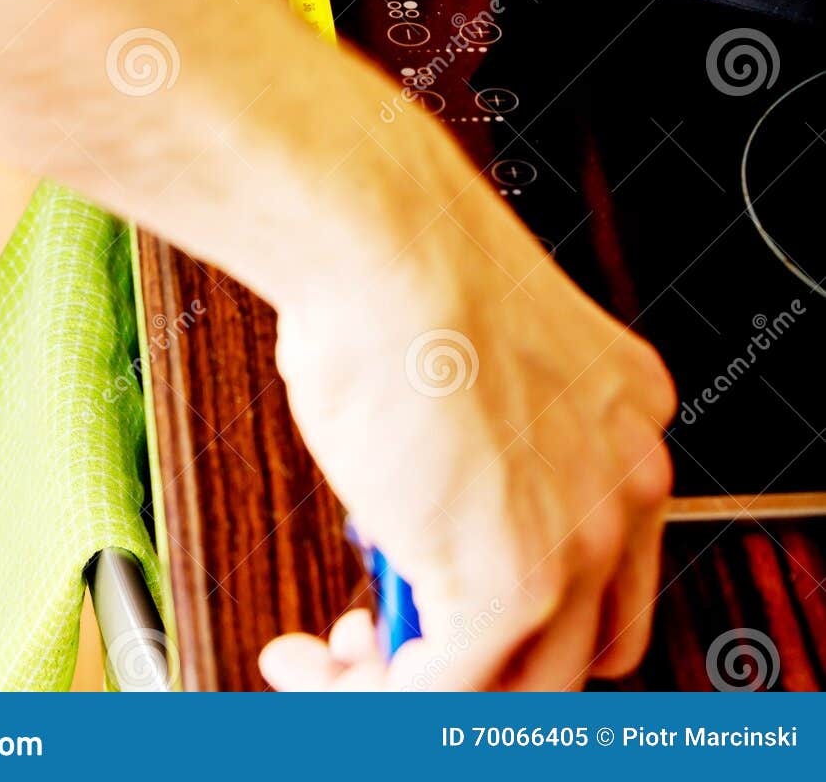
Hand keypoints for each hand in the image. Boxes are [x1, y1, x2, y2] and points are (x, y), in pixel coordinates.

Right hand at [260, 113, 675, 690]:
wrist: (383, 239)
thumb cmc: (400, 263)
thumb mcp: (464, 361)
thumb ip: (470, 446)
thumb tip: (407, 500)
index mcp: (622, 416)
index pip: (599, 560)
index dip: (516, 599)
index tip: (433, 587)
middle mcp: (625, 483)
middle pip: (578, 640)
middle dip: (471, 658)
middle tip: (385, 642)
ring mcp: (580, 539)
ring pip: (523, 689)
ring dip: (413, 690)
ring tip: (336, 664)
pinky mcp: (511, 584)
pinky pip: (441, 694)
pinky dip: (366, 699)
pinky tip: (314, 663)